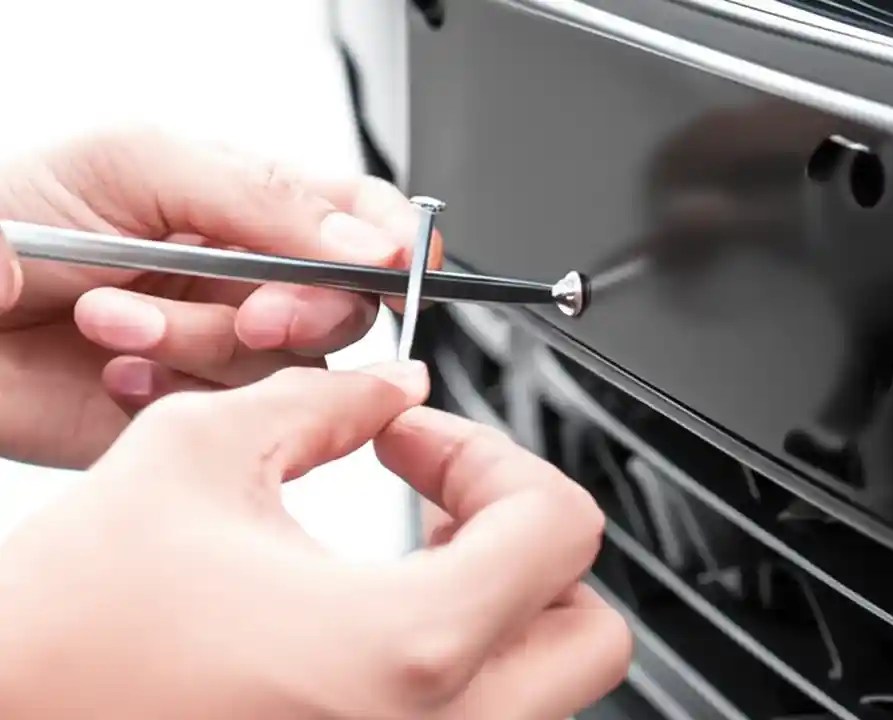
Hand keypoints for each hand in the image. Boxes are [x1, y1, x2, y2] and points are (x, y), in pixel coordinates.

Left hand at [0, 127, 442, 467]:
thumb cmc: (14, 211)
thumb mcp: (142, 164)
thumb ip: (264, 197)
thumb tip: (371, 248)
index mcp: (251, 204)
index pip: (365, 220)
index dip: (400, 244)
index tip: (396, 266)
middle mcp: (251, 277)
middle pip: (347, 306)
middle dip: (300, 308)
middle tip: (247, 308)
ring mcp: (225, 349)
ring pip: (292, 368)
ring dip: (201, 346)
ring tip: (111, 321)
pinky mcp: (194, 414)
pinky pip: (238, 420)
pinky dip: (175, 397)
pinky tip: (114, 373)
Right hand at [0, 363, 629, 718]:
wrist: (1, 715)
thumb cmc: (62, 624)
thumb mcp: (198, 455)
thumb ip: (326, 404)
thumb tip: (394, 390)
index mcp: (405, 648)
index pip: (562, 531)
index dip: (492, 456)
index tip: (417, 442)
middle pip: (592, 632)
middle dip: (528, 541)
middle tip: (442, 496)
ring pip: (545, 686)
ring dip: (504, 599)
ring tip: (407, 546)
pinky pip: (478, 719)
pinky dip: (461, 656)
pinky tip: (371, 611)